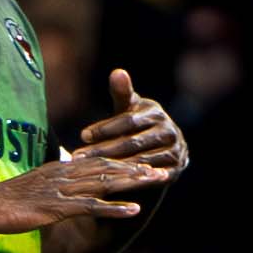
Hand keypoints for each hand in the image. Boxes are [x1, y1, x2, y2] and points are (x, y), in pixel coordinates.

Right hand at [0, 146, 165, 237]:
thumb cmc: (3, 199)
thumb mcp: (32, 185)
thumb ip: (50, 180)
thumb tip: (60, 173)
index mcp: (60, 169)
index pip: (99, 161)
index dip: (125, 162)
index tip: (148, 162)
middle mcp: (65, 175)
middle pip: (109, 167)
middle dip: (139, 168)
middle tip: (166, 167)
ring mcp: (62, 190)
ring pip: (105, 183)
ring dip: (135, 182)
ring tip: (159, 181)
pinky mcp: (57, 208)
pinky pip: (91, 207)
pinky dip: (114, 208)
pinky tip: (134, 210)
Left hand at [73, 79, 188, 179]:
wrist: (163, 148)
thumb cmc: (137, 125)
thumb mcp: (129, 108)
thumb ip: (122, 92)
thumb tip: (117, 72)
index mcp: (156, 112)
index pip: (128, 120)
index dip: (105, 128)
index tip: (82, 135)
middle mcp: (169, 131)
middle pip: (132, 142)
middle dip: (103, 150)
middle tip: (78, 156)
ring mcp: (174, 151)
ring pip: (140, 160)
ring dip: (113, 167)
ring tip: (89, 170)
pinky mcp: (175, 169)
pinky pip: (150, 175)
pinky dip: (130, 178)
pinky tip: (110, 181)